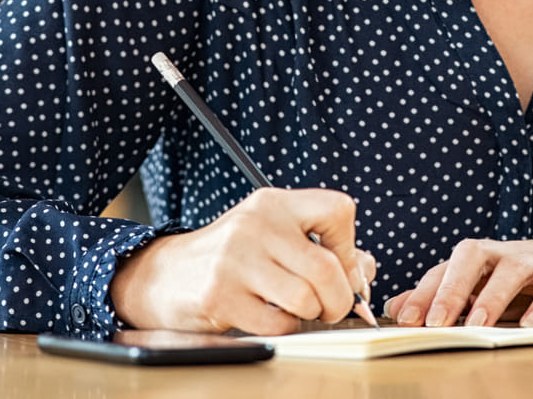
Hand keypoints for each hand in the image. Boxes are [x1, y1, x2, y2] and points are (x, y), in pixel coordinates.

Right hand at [109, 187, 376, 334]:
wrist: (165, 274)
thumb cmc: (232, 257)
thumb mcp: (274, 237)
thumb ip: (324, 248)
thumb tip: (366, 272)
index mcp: (274, 203)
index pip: (339, 210)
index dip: (351, 247)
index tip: (343, 266)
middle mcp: (256, 224)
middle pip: (327, 267)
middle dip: (339, 299)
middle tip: (332, 308)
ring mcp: (236, 259)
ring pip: (305, 298)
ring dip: (311, 315)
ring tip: (298, 311)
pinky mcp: (220, 295)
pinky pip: (277, 323)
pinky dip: (284, 328)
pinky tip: (270, 318)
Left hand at [382, 226, 532, 328]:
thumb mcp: (498, 288)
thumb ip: (454, 296)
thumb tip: (399, 305)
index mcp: (491, 257)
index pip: (449, 266)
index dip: (424, 289)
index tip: (402, 318)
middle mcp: (513, 252)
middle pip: (473, 254)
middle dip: (450, 287)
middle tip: (433, 321)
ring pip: (512, 268)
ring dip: (490, 297)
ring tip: (475, 326)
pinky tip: (530, 327)